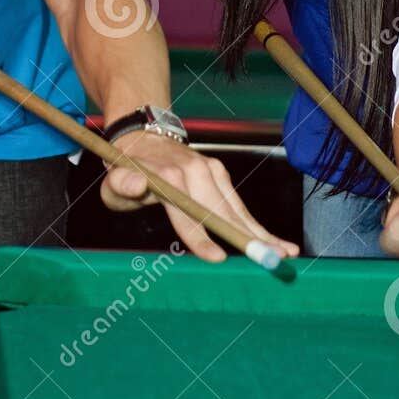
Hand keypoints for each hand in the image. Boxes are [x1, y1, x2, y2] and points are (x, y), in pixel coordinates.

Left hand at [100, 128, 298, 263]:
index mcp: (168, 177)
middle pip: (221, 211)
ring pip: (236, 207)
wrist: (143, 138)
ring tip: (285, 253)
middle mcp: (194, 171)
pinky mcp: (219, 173)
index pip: (187, 213)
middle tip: (268, 261)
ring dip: (261, 232)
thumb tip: (137, 186)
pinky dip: (256, 223)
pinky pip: (238, 203)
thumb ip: (122, 186)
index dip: (201, 237)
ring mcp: (210, 170)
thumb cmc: (126, 169)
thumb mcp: (114, 179)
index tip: (218, 258)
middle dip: (246, 238)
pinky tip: (275, 240)